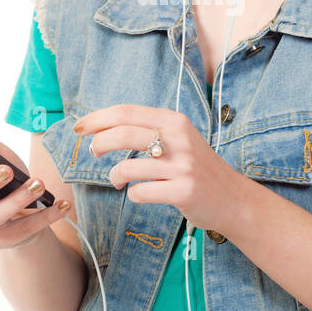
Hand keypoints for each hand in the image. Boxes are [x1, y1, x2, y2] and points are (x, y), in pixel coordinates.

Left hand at [74, 104, 247, 235]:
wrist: (232, 198)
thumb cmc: (197, 168)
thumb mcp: (179, 139)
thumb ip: (149, 129)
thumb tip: (103, 126)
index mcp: (175, 121)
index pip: (127, 112)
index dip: (98, 118)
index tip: (79, 127)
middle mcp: (179, 139)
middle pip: (123, 134)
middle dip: (99, 143)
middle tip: (92, 152)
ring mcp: (182, 166)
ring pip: (128, 167)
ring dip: (115, 176)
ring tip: (118, 180)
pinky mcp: (183, 191)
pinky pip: (140, 193)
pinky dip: (132, 195)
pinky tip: (140, 194)